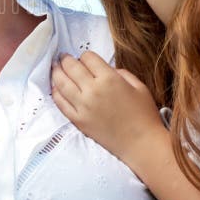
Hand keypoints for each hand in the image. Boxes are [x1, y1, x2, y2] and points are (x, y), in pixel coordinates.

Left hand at [51, 51, 163, 165]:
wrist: (142, 144)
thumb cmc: (144, 115)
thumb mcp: (139, 86)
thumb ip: (121, 72)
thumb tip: (106, 69)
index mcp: (109, 79)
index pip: (88, 58)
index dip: (85, 56)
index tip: (85, 58)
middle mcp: (93, 90)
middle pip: (71, 67)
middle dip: (66, 59)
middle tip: (63, 57)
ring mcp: (83, 106)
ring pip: (61, 83)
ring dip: (56, 72)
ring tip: (54, 67)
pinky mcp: (78, 120)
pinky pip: (60, 103)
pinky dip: (56, 92)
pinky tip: (55, 87)